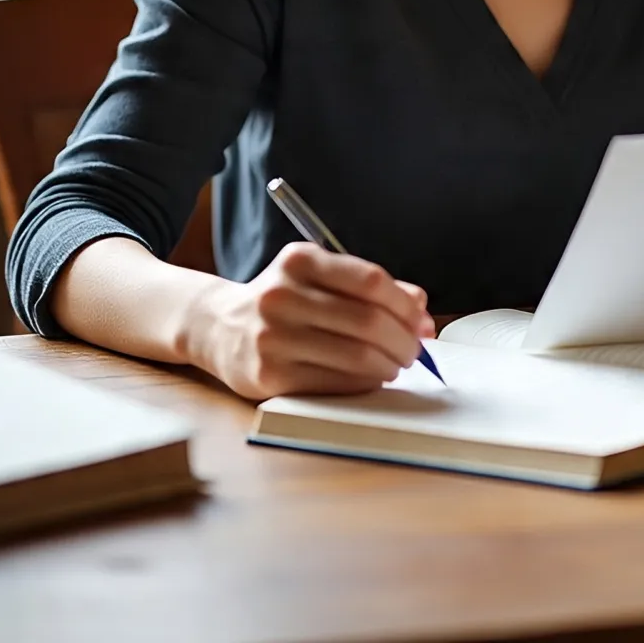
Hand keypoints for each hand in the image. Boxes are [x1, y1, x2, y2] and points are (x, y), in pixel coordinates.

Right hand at [185, 242, 435, 400]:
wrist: (221, 328)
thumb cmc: (288, 302)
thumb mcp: (323, 278)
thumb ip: (373, 288)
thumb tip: (423, 312)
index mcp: (300, 260)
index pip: (370, 281)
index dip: (405, 305)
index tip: (421, 321)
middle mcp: (282, 295)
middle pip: (367, 320)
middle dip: (403, 340)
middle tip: (415, 351)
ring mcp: (272, 336)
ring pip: (355, 355)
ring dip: (388, 364)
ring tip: (396, 364)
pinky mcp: (268, 374)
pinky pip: (334, 382)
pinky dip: (365, 382)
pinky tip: (371, 377)